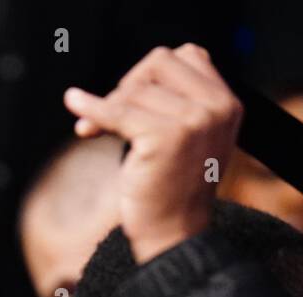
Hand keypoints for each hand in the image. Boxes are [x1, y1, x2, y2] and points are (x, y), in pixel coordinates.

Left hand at [63, 45, 241, 262]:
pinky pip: (118, 111)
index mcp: (228, 103)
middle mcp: (217, 108)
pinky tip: (74, 103)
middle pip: (159, 63)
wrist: (174, 235)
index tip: (129, 99)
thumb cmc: (173, 189)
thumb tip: (127, 82)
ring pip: (135, 89)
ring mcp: (194, 120)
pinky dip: (92, 108)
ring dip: (109, 107)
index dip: (152, 74)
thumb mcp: (188, 138)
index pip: (187, 55)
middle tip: (112, 117)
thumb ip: (173, 104)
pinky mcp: (165, 136)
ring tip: (96, 131)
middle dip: (129, 85)